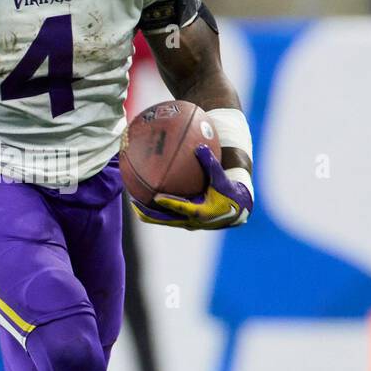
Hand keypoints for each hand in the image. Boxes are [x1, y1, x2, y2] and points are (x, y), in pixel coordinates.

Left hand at [129, 146, 252, 229]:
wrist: (237, 210)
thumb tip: (200, 146)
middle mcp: (191, 221)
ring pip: (162, 221)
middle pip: (164, 219)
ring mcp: (186, 223)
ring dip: (147, 213)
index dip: (168, 203)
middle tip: (133, 202)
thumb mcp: (222, 179)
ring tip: (133, 202)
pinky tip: (145, 198)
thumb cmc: (229, 192)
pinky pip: (166, 217)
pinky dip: (155, 210)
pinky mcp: (184, 222)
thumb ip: (211, 164)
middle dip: (147, 212)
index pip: (181, 207)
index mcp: (201, 212)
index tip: (156, 196)